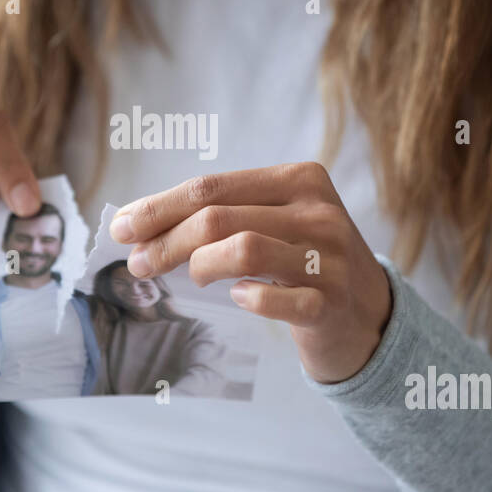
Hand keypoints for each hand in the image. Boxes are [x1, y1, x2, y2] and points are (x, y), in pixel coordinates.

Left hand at [108, 162, 392, 383]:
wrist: (369, 312)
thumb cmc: (303, 260)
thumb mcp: (274, 220)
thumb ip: (220, 214)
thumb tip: (136, 224)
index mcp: (300, 178)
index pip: (211, 187)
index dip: (159, 208)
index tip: (122, 227)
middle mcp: (318, 211)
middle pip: (218, 218)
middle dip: (166, 241)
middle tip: (139, 264)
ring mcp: (328, 257)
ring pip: (242, 250)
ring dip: (200, 266)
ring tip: (195, 276)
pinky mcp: (330, 303)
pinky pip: (272, 298)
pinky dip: (246, 298)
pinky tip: (239, 297)